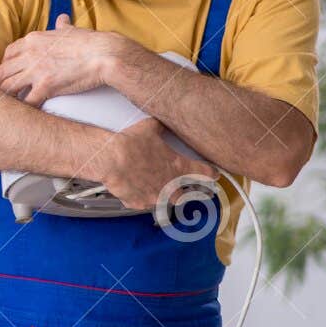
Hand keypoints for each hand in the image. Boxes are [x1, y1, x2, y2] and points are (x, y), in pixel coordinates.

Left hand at [0, 15, 123, 106]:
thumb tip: (62, 18)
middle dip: (1, 82)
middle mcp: (30, 53)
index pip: (8, 53)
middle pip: (3, 70)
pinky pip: (26, 101)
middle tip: (5, 92)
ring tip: (10, 104)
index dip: (6, 65)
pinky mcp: (45, 86)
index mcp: (33, 39)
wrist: (105, 54)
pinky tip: (25, 112)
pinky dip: (24, 108)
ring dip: (7, 96)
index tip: (9, 74)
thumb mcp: (71, 30)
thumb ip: (62, 26)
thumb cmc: (91, 42)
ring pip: (8, 86)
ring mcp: (36, 70)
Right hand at [92, 118, 210, 210]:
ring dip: (158, 195)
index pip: (203, 173)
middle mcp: (170, 186)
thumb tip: (161, 124)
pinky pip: (140, 202)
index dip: (210, 174)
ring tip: (149, 186)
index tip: (214, 175)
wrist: (111, 158)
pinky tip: (132, 188)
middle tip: (178, 188)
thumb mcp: (150, 128)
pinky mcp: (137, 203)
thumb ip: (160, 129)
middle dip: (182, 192)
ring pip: (161, 201)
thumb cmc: (132, 143)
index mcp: (178, 167)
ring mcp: (153, 196)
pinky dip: (138, 197)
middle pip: (184, 196)